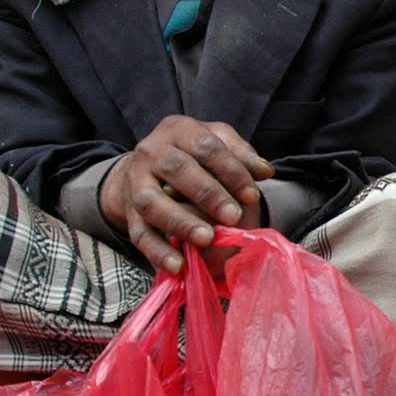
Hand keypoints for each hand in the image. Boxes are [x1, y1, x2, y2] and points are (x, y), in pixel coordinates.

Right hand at [100, 116, 273, 272]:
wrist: (148, 169)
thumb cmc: (194, 156)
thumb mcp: (218, 144)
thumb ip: (242, 155)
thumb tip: (265, 171)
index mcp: (177, 130)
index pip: (205, 146)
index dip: (230, 170)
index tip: (251, 196)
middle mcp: (151, 152)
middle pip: (175, 169)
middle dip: (207, 194)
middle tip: (233, 216)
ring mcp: (135, 183)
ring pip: (150, 202)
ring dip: (179, 222)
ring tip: (207, 238)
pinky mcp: (130, 214)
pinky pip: (139, 234)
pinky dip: (158, 252)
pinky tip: (178, 265)